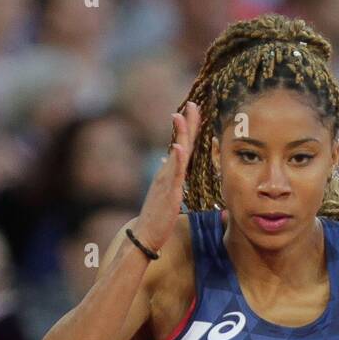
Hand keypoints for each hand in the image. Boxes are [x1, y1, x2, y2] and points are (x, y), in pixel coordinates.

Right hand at [132, 101, 200, 253]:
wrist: (145, 234)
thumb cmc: (157, 218)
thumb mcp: (167, 195)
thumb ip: (171, 179)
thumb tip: (172, 167)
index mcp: (168, 174)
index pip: (181, 147)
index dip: (188, 129)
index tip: (194, 112)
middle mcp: (166, 173)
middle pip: (180, 143)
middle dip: (187, 123)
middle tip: (193, 104)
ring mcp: (166, 181)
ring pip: (177, 154)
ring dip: (181, 134)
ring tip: (183, 115)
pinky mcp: (169, 193)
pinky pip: (174, 174)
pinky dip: (176, 159)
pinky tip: (178, 146)